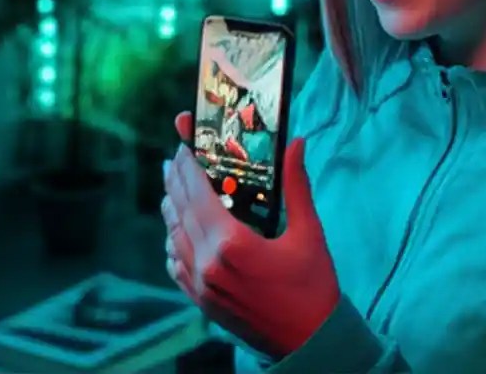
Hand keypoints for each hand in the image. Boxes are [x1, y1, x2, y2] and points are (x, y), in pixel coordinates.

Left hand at [162, 112, 339, 358]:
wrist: (310, 341)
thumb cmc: (313, 287)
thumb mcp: (309, 234)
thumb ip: (295, 186)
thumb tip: (296, 144)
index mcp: (231, 243)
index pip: (197, 192)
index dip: (187, 164)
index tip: (183, 143)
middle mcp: (207, 263)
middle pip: (180, 210)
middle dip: (175, 179)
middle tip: (175, 158)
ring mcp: (199, 284)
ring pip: (172, 234)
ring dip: (172, 206)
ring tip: (173, 186)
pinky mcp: (199, 299)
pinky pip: (174, 262)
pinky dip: (173, 239)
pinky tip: (178, 228)